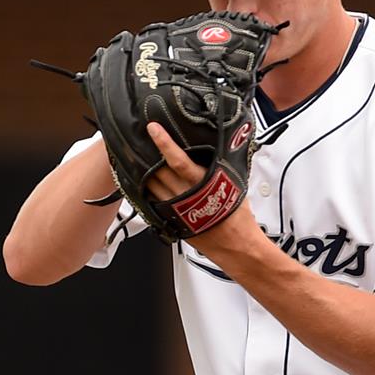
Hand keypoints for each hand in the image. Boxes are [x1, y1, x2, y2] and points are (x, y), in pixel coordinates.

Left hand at [144, 123, 256, 243]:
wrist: (234, 245)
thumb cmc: (237, 218)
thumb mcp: (232, 184)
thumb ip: (218, 168)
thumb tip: (214, 152)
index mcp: (201, 183)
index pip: (177, 160)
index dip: (164, 143)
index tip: (153, 129)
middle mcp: (184, 195)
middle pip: (157, 170)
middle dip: (147, 154)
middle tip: (140, 139)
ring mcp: (174, 208)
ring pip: (151, 185)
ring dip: (143, 171)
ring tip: (138, 156)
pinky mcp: (170, 219)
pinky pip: (152, 201)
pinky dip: (148, 190)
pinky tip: (145, 182)